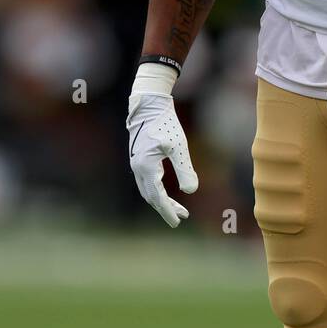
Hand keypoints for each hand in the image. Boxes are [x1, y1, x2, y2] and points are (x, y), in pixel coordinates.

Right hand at [127, 92, 197, 227]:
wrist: (149, 105)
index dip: (168, 211)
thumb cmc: (166, 124)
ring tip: (177, 208)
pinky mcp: (138, 158)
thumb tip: (190, 191)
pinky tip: (166, 190)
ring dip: (161, 200)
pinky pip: (146, 181)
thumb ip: (185, 169)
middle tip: (181, 218)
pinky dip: (156, 190)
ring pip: (147, 190)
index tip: (177, 222)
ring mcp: (136, 164)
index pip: (157, 197)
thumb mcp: (179, 147)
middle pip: (151, 196)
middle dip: (166, 208)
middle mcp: (138, 168)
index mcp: (146, 168)